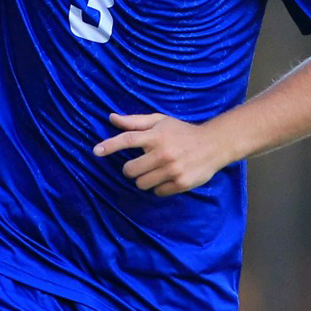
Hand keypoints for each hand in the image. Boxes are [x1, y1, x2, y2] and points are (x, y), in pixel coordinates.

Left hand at [93, 112, 235, 196]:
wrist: (214, 144)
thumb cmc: (182, 132)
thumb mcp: (160, 122)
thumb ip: (135, 122)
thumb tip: (111, 118)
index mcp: (156, 136)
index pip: (128, 139)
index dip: (110, 145)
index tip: (96, 151)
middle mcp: (163, 153)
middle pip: (130, 169)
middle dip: (131, 169)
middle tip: (141, 164)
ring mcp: (172, 170)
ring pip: (142, 183)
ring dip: (144, 179)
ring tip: (156, 170)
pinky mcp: (181, 183)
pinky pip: (157, 192)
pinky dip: (159, 187)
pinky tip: (168, 177)